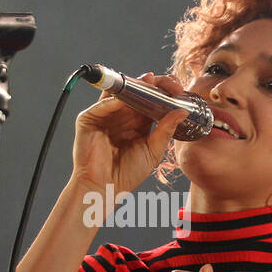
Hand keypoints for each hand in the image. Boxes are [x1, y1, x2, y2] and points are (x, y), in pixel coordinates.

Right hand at [73, 72, 186, 198]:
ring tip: (149, 84)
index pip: (151, 98)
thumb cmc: (127, 173)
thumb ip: (166, 129)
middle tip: (168, 84)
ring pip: (120, 92)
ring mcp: (105, 115)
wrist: (104, 188)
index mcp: (138, 121)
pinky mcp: (88, 119)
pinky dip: (115, 100)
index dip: (164, 90)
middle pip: (137, 90)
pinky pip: (102, 104)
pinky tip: (127, 98)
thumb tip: (183, 110)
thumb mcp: (153, 150)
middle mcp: (121, 115)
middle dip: (153, 84)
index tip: (178, 90)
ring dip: (135, 86)